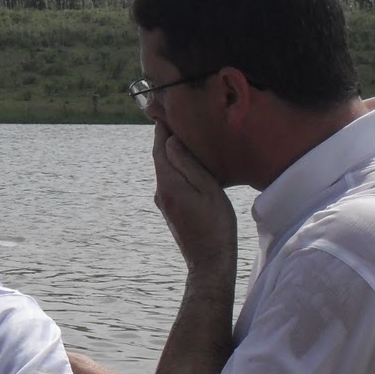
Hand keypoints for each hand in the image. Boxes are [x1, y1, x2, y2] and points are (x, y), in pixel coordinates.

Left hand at [151, 123, 236, 270]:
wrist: (209, 262)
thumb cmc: (216, 225)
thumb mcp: (208, 190)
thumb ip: (188, 165)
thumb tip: (170, 142)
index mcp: (168, 184)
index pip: (159, 149)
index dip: (161, 130)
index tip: (163, 111)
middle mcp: (160, 192)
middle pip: (160, 159)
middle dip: (165, 139)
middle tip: (173, 118)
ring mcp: (163, 203)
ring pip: (165, 171)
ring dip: (172, 154)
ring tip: (184, 137)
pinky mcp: (170, 210)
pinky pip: (170, 182)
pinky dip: (176, 169)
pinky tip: (188, 166)